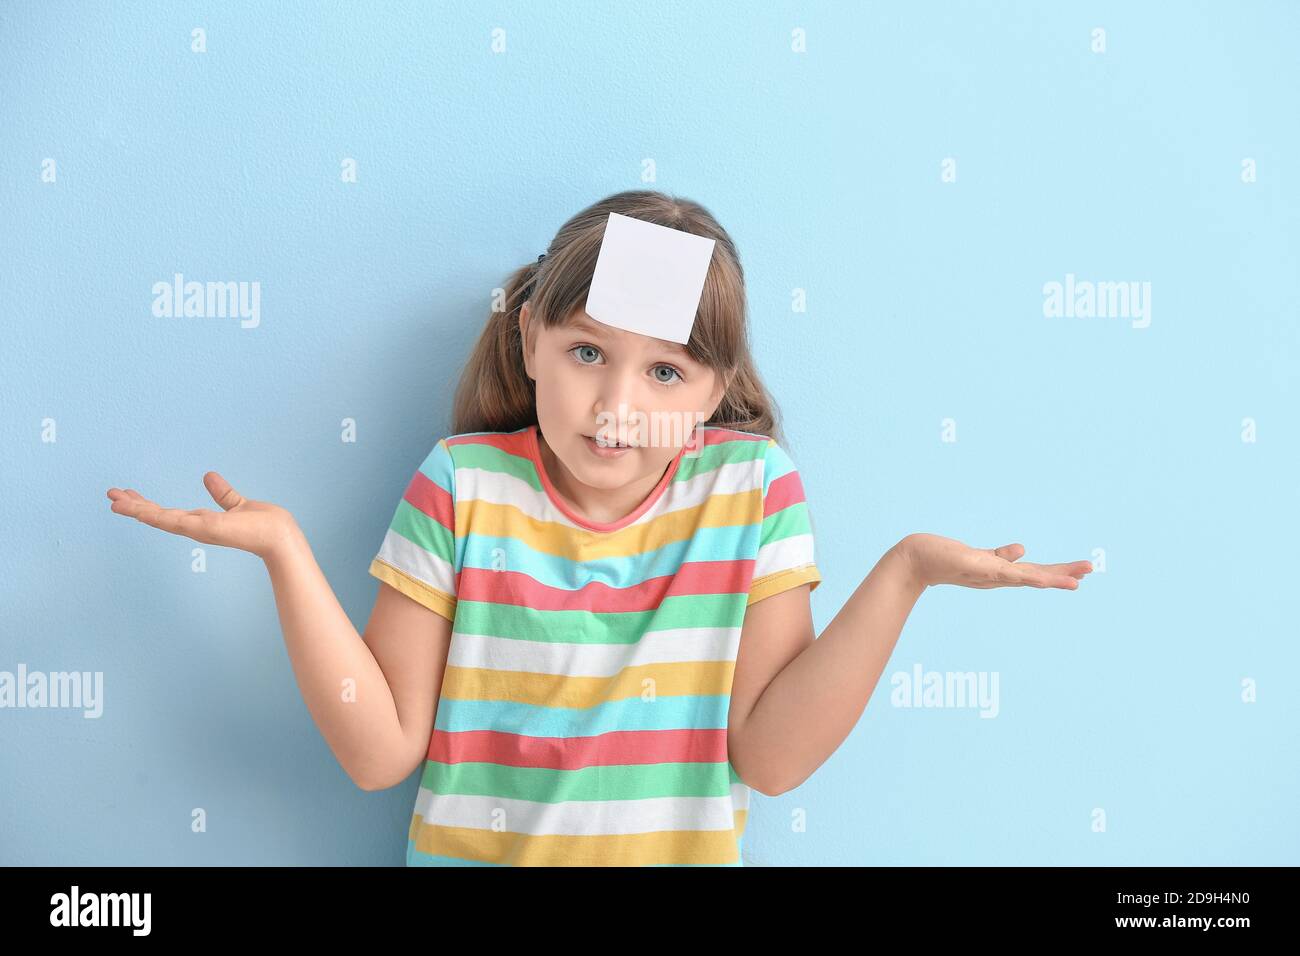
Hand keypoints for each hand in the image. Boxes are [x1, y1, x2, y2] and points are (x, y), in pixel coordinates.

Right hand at [106, 472, 298, 560]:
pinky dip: (155, 516)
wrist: (278, 534)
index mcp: (201, 521)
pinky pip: (174, 522)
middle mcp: (195, 527)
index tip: (128, 494)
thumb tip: (208, 476)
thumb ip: (222, 493)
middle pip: (157, 516)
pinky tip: (138, 510)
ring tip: (113, 500)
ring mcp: (197, 530)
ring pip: (159, 519)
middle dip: (134, 505)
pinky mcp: (204, 529)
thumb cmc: (263, 523)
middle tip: (110, 494)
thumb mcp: (236, 503)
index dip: (147, 504)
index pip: (167, 512)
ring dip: (136, 510)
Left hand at [898, 533, 1092, 590]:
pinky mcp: (980, 568)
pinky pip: (1008, 573)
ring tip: (1076, 580)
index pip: (1034, 573)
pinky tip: (1042, 578)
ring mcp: (990, 574)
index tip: (1081, 573)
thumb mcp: (980, 556)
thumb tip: (1023, 549)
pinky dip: (1026, 576)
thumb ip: (1001, 555)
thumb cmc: (947, 559)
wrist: (918, 560)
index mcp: (1001, 573)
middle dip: (1063, 574)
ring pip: (1027, 578)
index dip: (1057, 573)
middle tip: (1090, 569)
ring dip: (1052, 578)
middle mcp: (998, 577)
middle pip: (1036, 576)